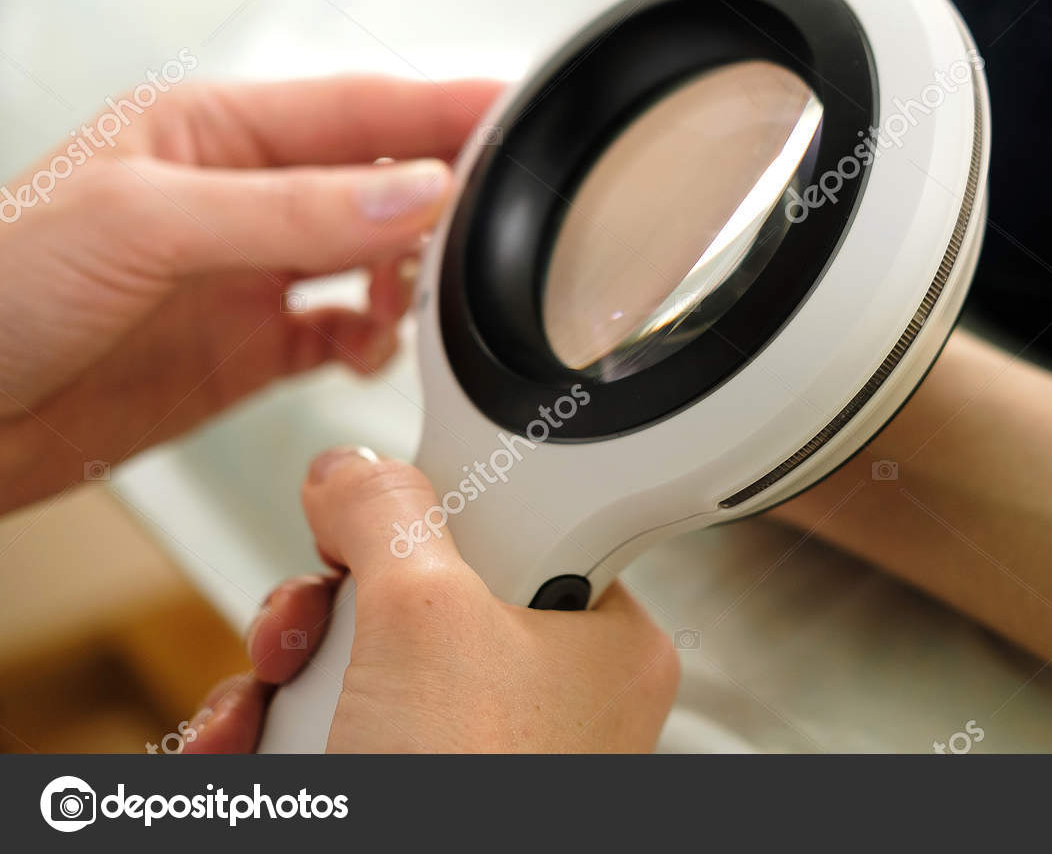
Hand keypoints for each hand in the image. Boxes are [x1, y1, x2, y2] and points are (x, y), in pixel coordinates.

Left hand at [0, 75, 502, 512]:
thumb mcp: (145, 225)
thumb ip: (289, 209)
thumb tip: (410, 191)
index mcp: (211, 130)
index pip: (358, 107)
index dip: (444, 109)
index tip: (519, 111)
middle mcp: (241, 195)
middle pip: (379, 179)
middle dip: (442, 196)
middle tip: (498, 220)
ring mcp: (248, 273)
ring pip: (374, 255)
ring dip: (411, 274)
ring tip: (417, 296)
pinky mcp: (247, 349)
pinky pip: (343, 332)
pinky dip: (374, 340)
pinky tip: (370, 347)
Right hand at [184, 448, 678, 752]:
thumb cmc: (475, 787)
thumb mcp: (425, 610)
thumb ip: (389, 511)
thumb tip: (355, 470)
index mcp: (601, 637)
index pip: (508, 528)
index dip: (420, 527)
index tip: (366, 537)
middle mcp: (550, 699)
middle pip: (412, 602)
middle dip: (322, 615)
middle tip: (304, 632)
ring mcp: (477, 757)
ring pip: (357, 673)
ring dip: (280, 684)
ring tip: (260, 710)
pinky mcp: (412, 792)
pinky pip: (332, 738)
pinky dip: (272, 744)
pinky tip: (238, 751)